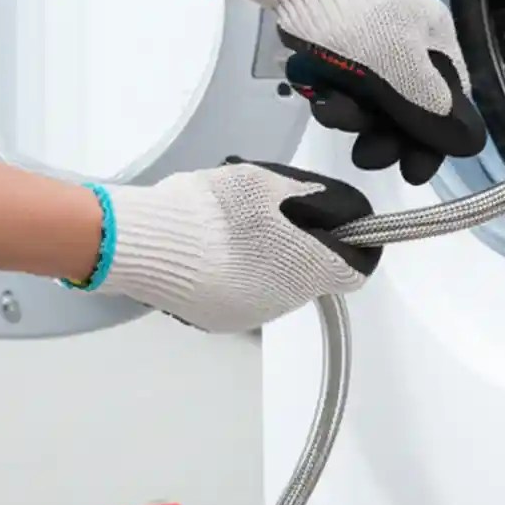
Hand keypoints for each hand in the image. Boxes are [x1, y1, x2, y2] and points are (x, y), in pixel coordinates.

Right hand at [92, 159, 380, 332]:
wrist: (149, 243)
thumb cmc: (212, 211)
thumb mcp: (267, 183)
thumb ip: (309, 194)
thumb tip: (333, 203)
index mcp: (307, 269)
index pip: (356, 270)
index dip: (354, 245)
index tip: (341, 227)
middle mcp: (285, 302)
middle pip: (312, 276)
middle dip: (301, 247)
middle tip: (272, 215)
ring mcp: (251, 315)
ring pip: (276, 286)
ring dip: (268, 260)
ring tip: (232, 230)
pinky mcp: (219, 321)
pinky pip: (243, 296)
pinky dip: (238, 275)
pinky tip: (213, 252)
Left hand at [223, 0, 486, 184]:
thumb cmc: (354, 15)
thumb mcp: (399, 65)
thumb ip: (430, 107)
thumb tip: (471, 143)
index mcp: (435, 44)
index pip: (446, 107)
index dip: (432, 144)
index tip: (412, 172)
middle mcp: (408, 46)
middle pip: (404, 111)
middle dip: (382, 135)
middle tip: (363, 155)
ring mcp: (370, 47)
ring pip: (368, 103)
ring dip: (349, 115)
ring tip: (329, 105)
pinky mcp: (336, 48)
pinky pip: (340, 86)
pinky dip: (328, 92)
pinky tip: (313, 86)